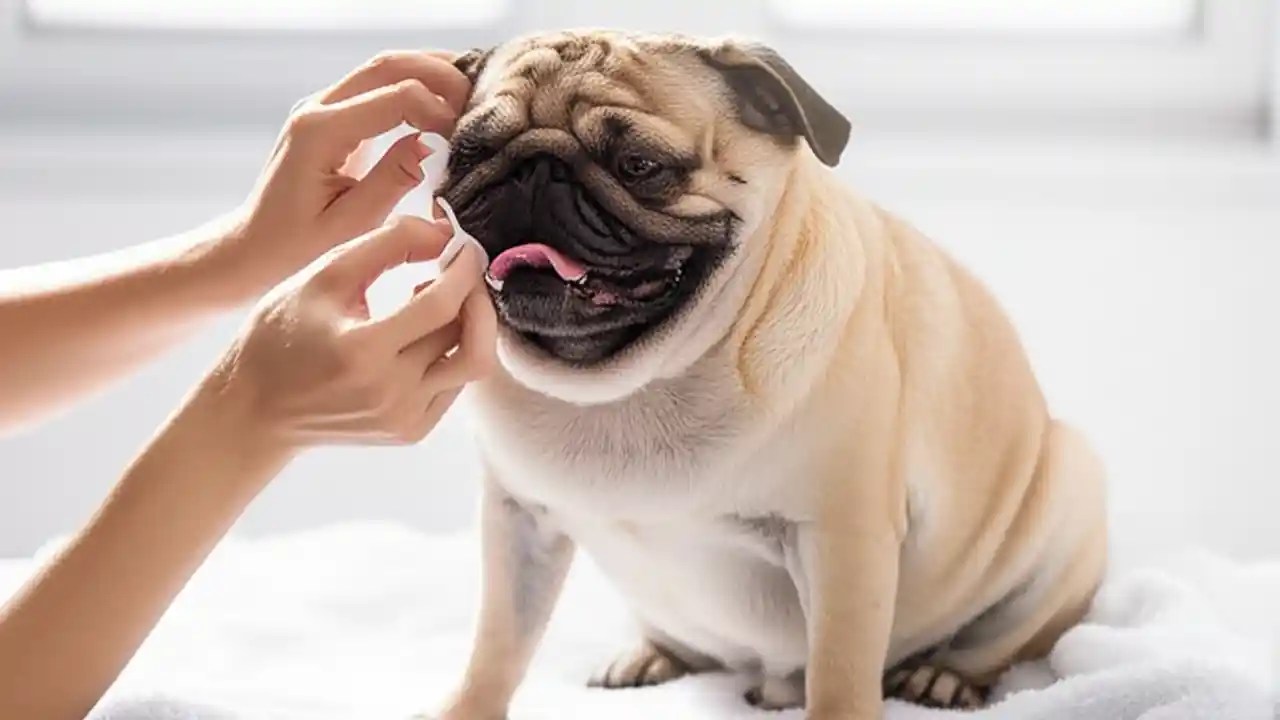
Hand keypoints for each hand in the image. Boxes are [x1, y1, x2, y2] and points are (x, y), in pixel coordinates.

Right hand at [206, 214, 494, 451]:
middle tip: (464, 271)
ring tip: (445, 301)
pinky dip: (454, 352)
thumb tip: (444, 232)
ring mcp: (403, 418)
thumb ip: (386, 244)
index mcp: (361, 351)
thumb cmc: (281, 334)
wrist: (256, 407)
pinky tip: (428, 332)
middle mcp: (389, 393)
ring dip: (473, 326)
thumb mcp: (322, 275)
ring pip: (471, 365)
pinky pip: (455, 386)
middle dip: (474, 296)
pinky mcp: (410, 432)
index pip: (440, 307)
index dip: (464, 271)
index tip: (466, 248)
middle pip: (466, 338)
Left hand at [212, 50, 469, 301]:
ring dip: (428, 75)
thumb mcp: (351, 225)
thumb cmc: (294, 247)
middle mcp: (316, 109)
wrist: (254, 248)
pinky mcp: (330, 117)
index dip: (438, 109)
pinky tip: (442, 105)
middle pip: (388, 66)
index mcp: (319, 132)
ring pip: (383, 69)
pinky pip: (376, 88)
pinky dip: (413, 89)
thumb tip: (428, 144)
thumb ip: (391, 181)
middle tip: (479, 99)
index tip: (466, 134)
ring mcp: (321, 108)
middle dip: (439, 75)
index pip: (393, 97)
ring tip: (469, 95)